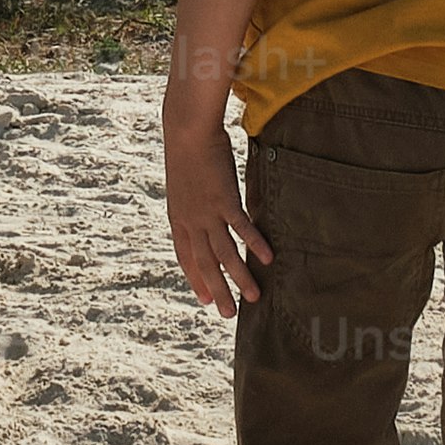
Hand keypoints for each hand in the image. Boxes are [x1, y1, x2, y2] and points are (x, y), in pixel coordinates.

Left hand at [164, 128, 268, 316]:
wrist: (185, 131)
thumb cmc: (187, 151)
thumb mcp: (185, 182)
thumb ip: (192, 200)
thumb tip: (203, 204)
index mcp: (178, 219)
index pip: (186, 257)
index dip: (196, 280)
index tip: (206, 300)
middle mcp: (190, 221)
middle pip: (204, 263)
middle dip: (217, 290)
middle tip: (229, 314)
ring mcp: (207, 212)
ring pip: (223, 253)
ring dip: (239, 276)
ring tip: (254, 297)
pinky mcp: (223, 200)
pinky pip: (241, 227)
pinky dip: (253, 244)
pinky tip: (266, 259)